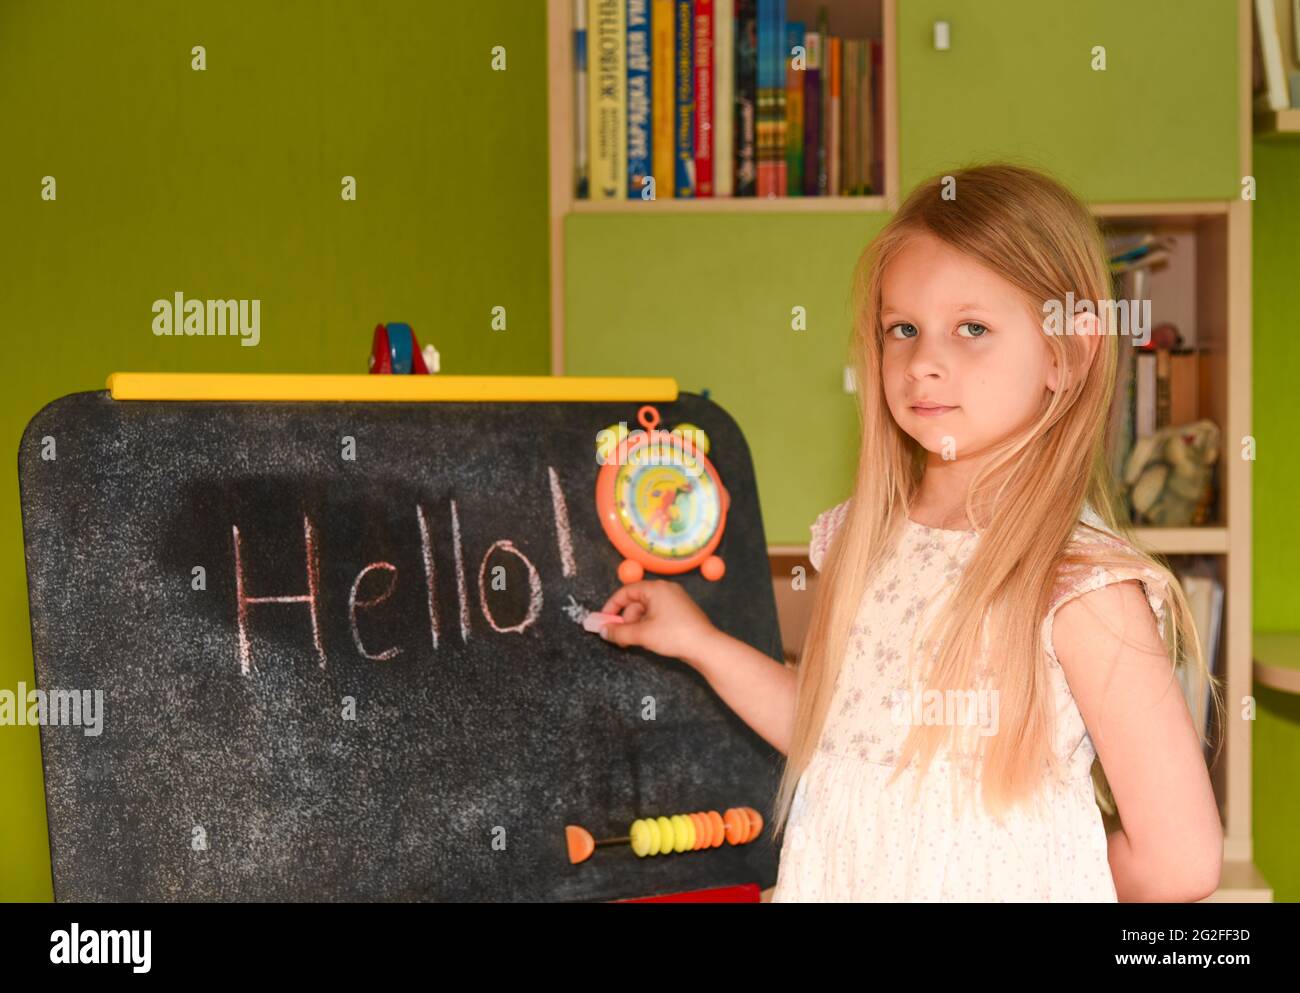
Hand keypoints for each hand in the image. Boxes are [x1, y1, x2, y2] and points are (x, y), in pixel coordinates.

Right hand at [596, 579, 719, 667]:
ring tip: (632, 642)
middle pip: (636, 601)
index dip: (611, 606)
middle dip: (624, 620)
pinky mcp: (681, 612)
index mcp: (656, 588)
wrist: (705, 647)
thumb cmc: (675, 635)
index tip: (603, 621)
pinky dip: (648, 625)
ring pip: (646, 610)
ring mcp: (675, 601)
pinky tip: (646, 640)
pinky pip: (657, 615)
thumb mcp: (642, 635)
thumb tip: (603, 631)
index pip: (626, 592)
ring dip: (636, 625)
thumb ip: (619, 632)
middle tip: (617, 637)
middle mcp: (666, 590)